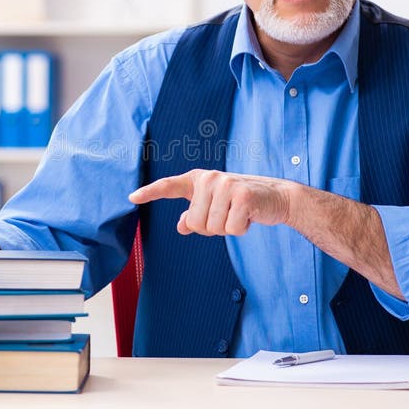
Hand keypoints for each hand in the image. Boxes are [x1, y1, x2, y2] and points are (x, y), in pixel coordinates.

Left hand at [129, 169, 292, 235]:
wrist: (277, 196)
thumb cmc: (242, 203)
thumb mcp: (216, 207)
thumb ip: (196, 214)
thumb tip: (181, 225)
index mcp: (199, 180)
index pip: (170, 186)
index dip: (150, 192)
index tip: (131, 197)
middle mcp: (210, 179)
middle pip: (196, 224)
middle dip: (212, 228)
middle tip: (228, 216)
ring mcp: (226, 185)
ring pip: (213, 229)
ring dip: (228, 229)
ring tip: (239, 214)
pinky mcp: (242, 196)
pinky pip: (231, 230)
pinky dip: (241, 229)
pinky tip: (249, 216)